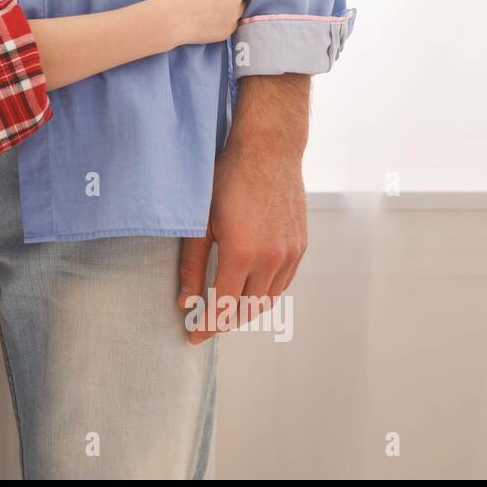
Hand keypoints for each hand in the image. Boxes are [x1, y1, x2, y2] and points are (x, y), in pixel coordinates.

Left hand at [177, 75, 308, 343]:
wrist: (269, 150)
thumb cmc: (227, 179)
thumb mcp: (199, 222)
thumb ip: (192, 265)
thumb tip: (185, 301)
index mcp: (242, 254)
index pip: (224, 307)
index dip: (207, 325)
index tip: (193, 336)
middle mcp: (271, 259)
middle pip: (248, 309)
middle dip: (225, 321)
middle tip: (205, 323)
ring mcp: (290, 254)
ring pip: (268, 299)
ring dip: (246, 310)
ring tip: (225, 310)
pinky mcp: (301, 246)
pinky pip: (283, 282)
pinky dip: (265, 293)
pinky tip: (250, 289)